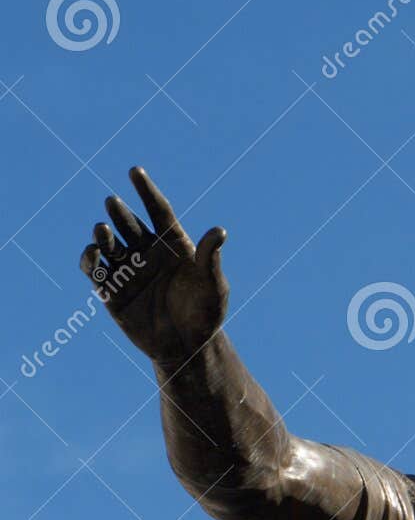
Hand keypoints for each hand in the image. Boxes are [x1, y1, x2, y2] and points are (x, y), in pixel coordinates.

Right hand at [80, 168, 227, 363]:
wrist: (188, 348)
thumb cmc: (205, 315)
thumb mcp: (213, 286)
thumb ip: (210, 259)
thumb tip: (219, 231)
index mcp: (172, 243)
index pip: (157, 210)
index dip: (145, 190)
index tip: (134, 171)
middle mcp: (148, 252)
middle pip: (130, 224)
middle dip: (120, 213)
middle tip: (113, 203)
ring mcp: (129, 270)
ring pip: (110, 244)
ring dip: (103, 235)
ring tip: (103, 230)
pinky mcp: (113, 293)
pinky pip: (96, 272)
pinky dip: (90, 261)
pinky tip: (93, 254)